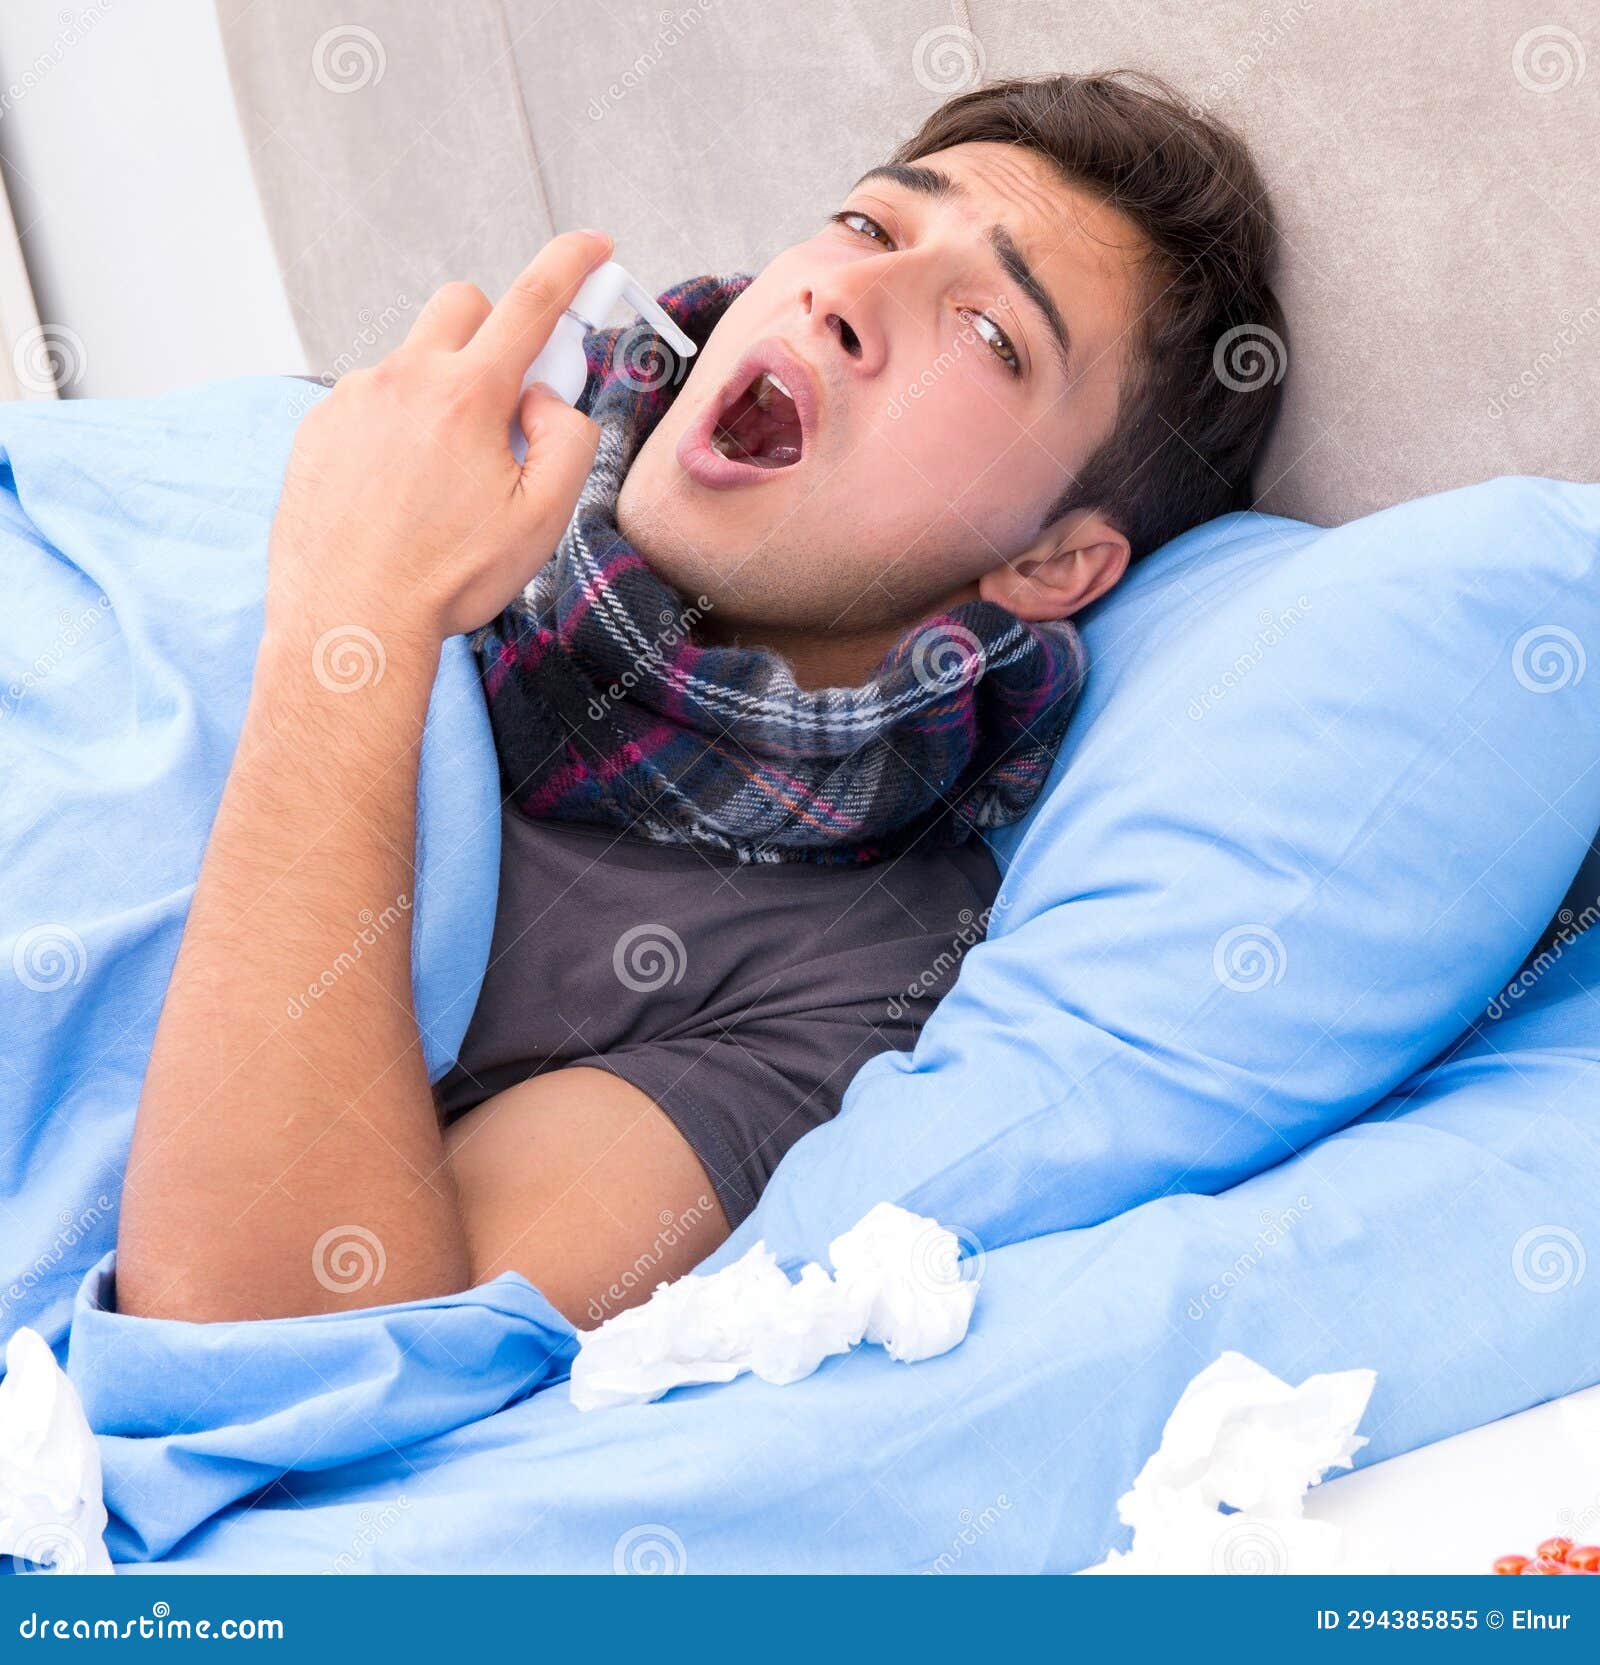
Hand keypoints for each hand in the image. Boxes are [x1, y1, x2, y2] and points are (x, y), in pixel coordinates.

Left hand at [266, 229, 612, 645]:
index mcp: (466, 396)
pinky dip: (395, 432)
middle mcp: (403, 379)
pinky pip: (369, 406)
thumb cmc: (448, 579)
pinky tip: (397, 497)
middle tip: (509, 404)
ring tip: (440, 485)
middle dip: (494, 331)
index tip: (593, 247)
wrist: (350, 621)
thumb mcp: (543, 518)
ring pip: (412, 365)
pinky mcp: (317, 430)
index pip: (532, 301)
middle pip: (460, 305)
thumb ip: (568, 439)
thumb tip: (545, 398)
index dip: (571, 264)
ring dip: (440, 398)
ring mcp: (351, 400)